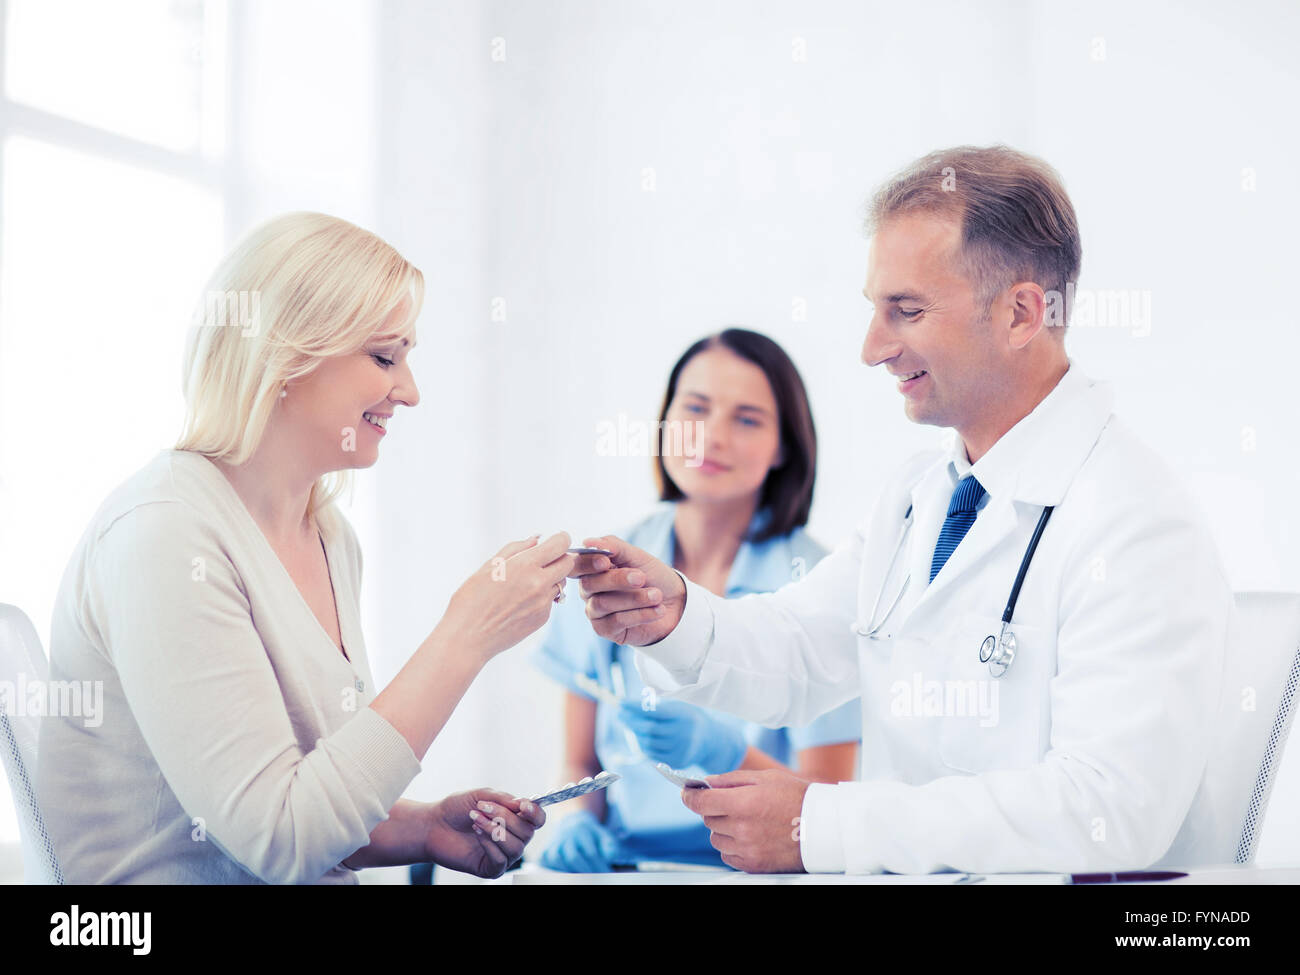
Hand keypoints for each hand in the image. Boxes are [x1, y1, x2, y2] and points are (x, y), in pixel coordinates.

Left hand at [425, 789, 545, 878]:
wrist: (433, 824)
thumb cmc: (457, 809)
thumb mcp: (482, 795)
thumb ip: (504, 799)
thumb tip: (523, 804)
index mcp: (514, 819)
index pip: (537, 819)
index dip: (535, 813)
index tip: (523, 805)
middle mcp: (513, 837)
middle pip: (528, 832)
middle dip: (505, 817)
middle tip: (483, 808)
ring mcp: (503, 854)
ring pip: (517, 847)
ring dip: (495, 830)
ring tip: (475, 820)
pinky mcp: (491, 868)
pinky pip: (501, 859)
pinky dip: (489, 843)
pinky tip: (476, 833)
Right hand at [438, 532, 575, 663]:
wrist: (467, 637)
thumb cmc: (471, 599)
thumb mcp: (489, 566)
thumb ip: (516, 549)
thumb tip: (537, 539)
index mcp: (524, 565)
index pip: (561, 543)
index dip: (560, 539)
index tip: (554, 541)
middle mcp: (539, 583)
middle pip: (568, 562)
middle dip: (560, 558)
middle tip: (543, 561)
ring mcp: (543, 603)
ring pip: (561, 582)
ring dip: (550, 579)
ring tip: (525, 585)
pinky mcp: (543, 618)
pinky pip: (551, 600)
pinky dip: (542, 597)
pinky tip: (520, 602)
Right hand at [538, 809, 621, 871]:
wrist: (573, 825)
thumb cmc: (592, 835)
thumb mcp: (604, 835)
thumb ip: (610, 844)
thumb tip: (610, 856)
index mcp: (582, 830)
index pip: (590, 852)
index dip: (599, 866)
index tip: (607, 874)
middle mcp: (566, 835)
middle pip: (573, 857)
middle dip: (586, 871)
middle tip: (596, 879)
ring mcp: (554, 843)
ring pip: (558, 860)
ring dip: (570, 871)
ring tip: (583, 876)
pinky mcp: (545, 851)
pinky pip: (546, 862)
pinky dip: (555, 869)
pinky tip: (567, 872)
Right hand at [568, 534, 686, 645]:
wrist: (675, 602)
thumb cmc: (652, 576)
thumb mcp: (636, 556)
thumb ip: (614, 547)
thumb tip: (588, 542)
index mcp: (592, 570)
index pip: (577, 565)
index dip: (588, 563)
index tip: (607, 561)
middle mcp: (589, 591)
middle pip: (589, 584)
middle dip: (616, 580)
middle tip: (641, 577)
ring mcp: (595, 612)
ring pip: (602, 604)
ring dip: (633, 598)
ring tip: (657, 595)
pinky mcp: (605, 630)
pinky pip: (616, 621)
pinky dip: (640, 614)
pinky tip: (658, 610)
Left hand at [617, 698, 746, 772]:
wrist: (708, 739)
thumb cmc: (685, 717)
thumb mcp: (676, 706)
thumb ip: (656, 706)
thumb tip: (630, 707)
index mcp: (683, 715)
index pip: (655, 711)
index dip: (635, 707)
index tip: (621, 702)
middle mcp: (683, 733)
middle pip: (649, 729)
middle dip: (631, 721)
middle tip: (620, 714)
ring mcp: (680, 749)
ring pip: (648, 743)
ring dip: (635, 733)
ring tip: (630, 724)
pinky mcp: (676, 761)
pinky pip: (652, 754)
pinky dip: (643, 744)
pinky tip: (640, 737)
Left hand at [681, 769, 809, 872]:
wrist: (823, 828)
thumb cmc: (797, 799)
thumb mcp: (766, 778)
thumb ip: (731, 779)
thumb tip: (706, 782)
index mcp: (743, 803)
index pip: (700, 802)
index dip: (690, 796)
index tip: (687, 793)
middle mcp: (741, 828)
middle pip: (708, 819)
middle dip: (715, 809)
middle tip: (735, 804)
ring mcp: (746, 849)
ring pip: (715, 838)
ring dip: (723, 829)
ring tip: (746, 821)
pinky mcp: (752, 865)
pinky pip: (727, 854)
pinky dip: (732, 845)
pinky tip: (749, 836)